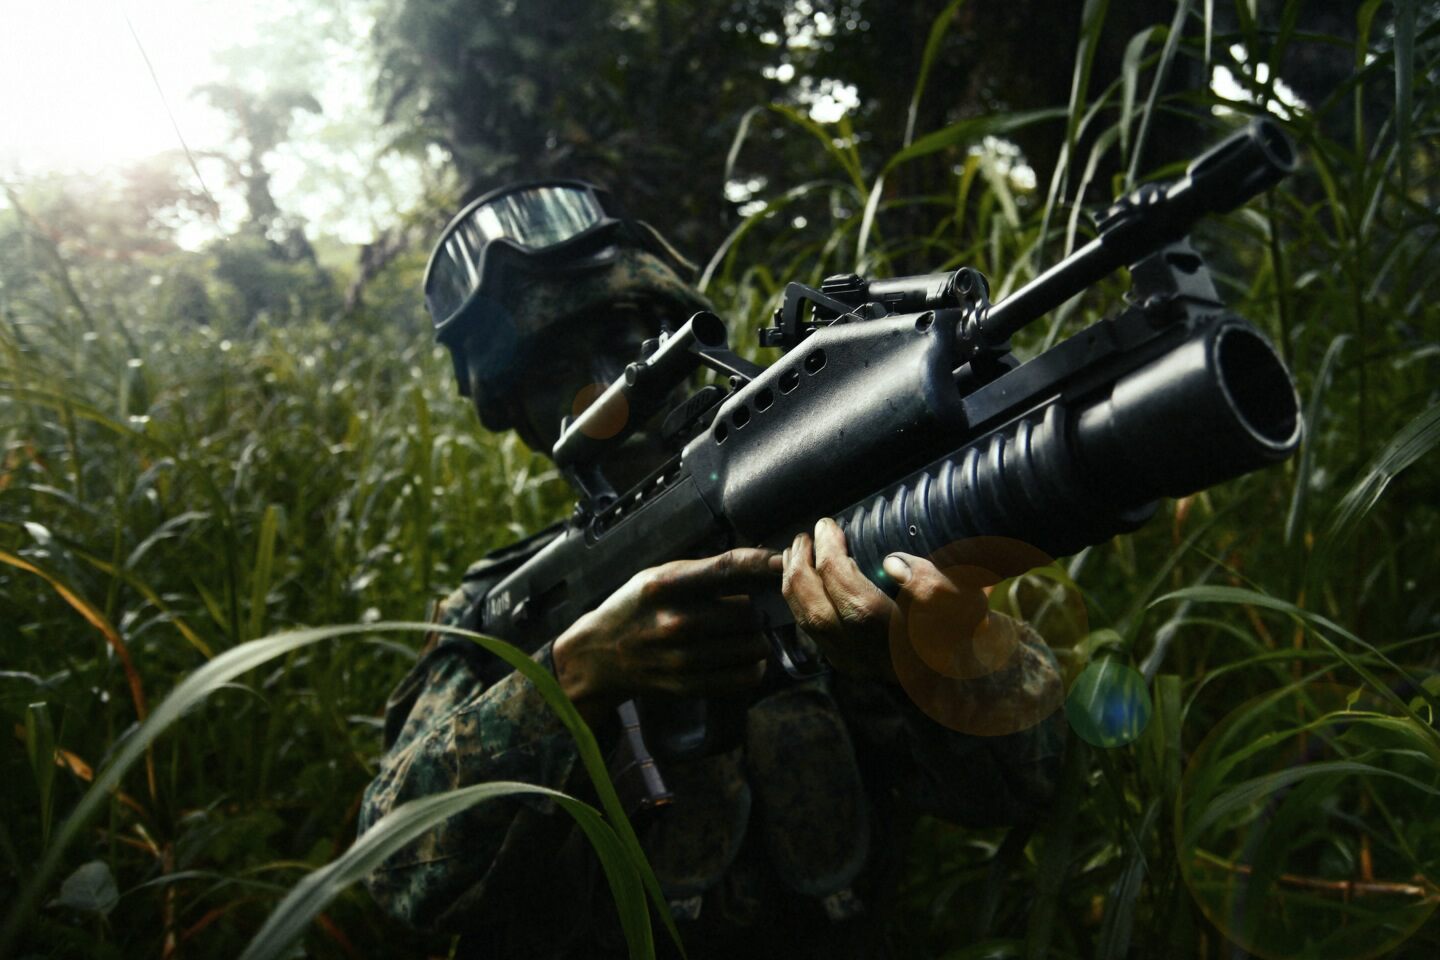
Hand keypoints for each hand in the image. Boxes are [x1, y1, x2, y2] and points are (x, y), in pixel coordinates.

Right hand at [552, 548, 779, 724]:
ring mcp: (682, 657)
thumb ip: (703, 571)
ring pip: (752, 645)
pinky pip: (743, 677)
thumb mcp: (658, 576)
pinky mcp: (687, 685)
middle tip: (749, 610)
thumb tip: (761, 562)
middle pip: (748, 611)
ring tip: (745, 635)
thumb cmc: (635, 607)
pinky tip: (748, 659)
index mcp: (666, 585)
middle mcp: (675, 621)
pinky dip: (754, 667)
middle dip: (756, 609)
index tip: (786, 558)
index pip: (727, 568)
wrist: (598, 654)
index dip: (762, 562)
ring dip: (758, 639)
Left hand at [781, 518, 1013, 683]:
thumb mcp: (963, 603)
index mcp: (888, 635)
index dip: (829, 550)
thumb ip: (930, 584)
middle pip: (813, 607)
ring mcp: (850, 663)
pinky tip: (804, 581)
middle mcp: (861, 653)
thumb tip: (893, 563)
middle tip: (803, 536)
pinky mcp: (846, 664)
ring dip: (794, 584)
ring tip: (795, 553)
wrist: (964, 678)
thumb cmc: (965, 633)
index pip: (842, 586)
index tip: (827, 524)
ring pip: (806, 622)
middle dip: (800, 566)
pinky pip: (810, 630)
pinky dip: (800, 601)